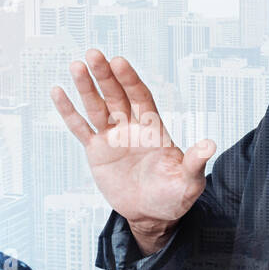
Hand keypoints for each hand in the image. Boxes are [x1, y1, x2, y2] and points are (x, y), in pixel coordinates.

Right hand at [51, 49, 215, 247]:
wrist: (152, 215)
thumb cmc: (174, 196)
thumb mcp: (188, 182)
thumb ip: (195, 162)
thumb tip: (210, 145)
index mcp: (154, 129)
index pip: (141, 97)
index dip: (130, 80)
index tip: (119, 62)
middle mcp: (132, 127)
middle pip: (117, 96)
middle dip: (105, 75)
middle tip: (94, 54)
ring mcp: (112, 137)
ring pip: (96, 107)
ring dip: (86, 87)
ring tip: (76, 65)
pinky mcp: (96, 151)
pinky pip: (80, 128)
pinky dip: (68, 111)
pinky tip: (58, 91)